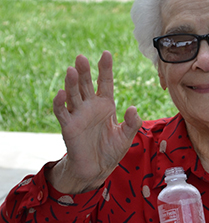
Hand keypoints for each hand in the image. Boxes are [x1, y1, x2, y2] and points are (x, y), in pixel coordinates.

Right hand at [47, 51, 141, 193]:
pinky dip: (60, 103)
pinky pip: (62, 112)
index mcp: (106, 105)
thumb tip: (134, 108)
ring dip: (71, 83)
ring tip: (72, 70)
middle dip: (84, 71)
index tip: (106, 54)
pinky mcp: (69, 126)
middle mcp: (90, 106)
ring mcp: (78, 115)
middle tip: (82, 58)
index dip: (105, 69)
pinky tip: (61, 93)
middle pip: (86, 84)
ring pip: (73, 95)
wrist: (97, 168)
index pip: (105, 83)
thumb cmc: (111, 150)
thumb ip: (132, 123)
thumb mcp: (126, 136)